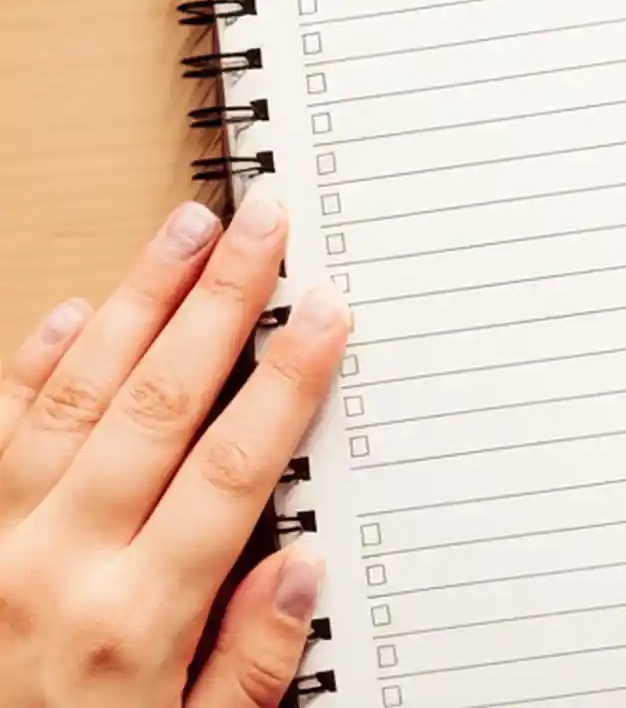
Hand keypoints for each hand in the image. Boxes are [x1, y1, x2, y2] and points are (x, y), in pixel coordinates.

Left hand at [0, 187, 348, 706]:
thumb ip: (252, 665)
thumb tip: (302, 569)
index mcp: (136, 619)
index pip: (232, 469)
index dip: (285, 380)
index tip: (319, 316)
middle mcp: (61, 563)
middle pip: (159, 402)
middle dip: (219, 302)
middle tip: (258, 231)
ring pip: (77, 392)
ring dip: (139, 301)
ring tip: (185, 232)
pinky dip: (36, 360)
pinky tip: (78, 308)